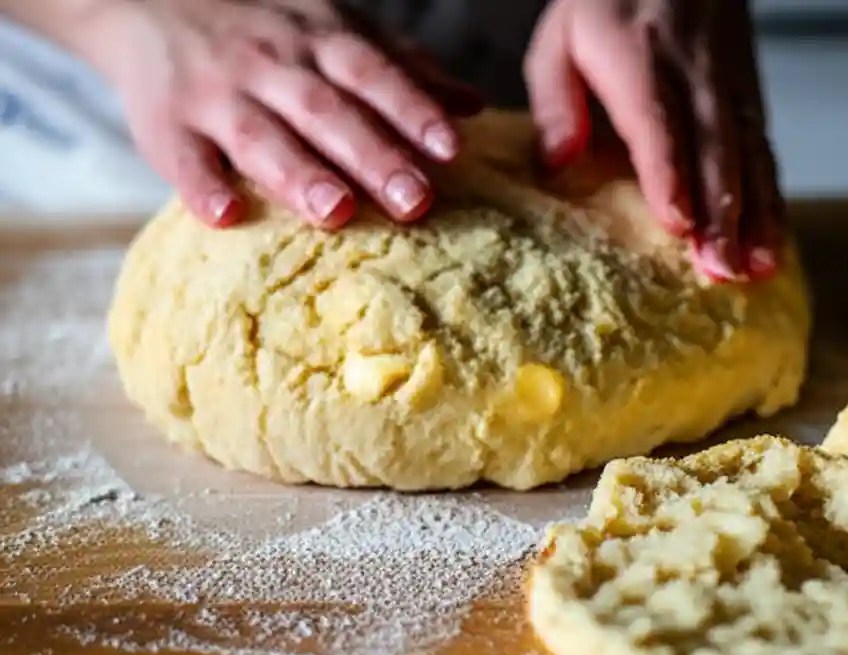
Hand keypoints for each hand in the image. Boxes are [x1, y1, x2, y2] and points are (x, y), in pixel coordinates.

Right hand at [80, 0, 483, 227]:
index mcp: (320, 41)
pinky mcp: (167, 125)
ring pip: (261, 135)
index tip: (450, 149)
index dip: (412, 109)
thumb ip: (402, 70)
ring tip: (339, 212)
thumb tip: (473, 106)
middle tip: (416, 202)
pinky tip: (227, 216)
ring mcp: (217, 94)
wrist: (152, 1)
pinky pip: (183, 157)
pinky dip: (203, 185)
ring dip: (300, 174)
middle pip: (327, 112)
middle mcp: (270, 64)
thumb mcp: (336, 32)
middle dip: (373, 156)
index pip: (373, 74)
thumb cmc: (271, 32)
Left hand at [525, 0, 783, 281]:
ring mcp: (731, 90)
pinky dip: (773, 203)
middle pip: (713, 150)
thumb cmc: (612, 6)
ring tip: (754, 269)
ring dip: (755, 217)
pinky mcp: (752, 100)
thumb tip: (557, 161)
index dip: (670, 173)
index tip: (677, 221)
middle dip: (720, 214)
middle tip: (720, 269)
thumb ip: (556, 99)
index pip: (658, 122)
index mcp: (638, 60)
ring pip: (749, 158)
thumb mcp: (563, 35)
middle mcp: (694, 77)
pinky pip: (765, 155)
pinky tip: (771, 245)